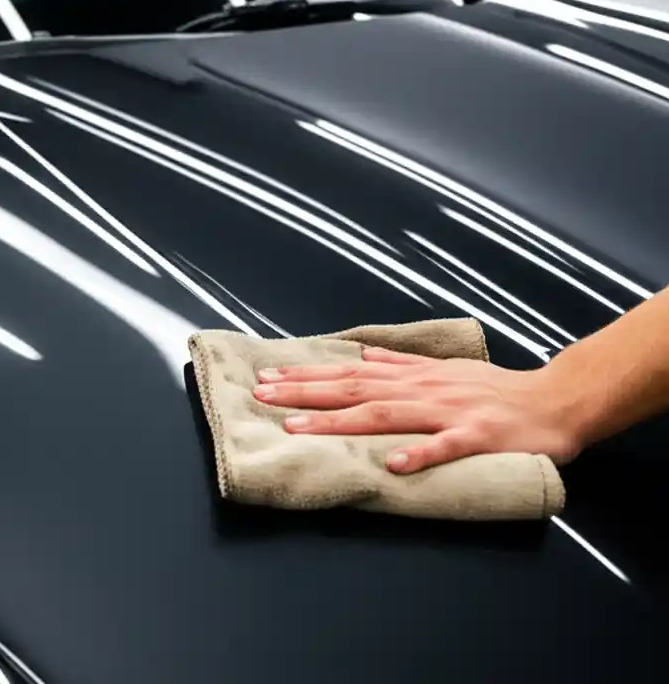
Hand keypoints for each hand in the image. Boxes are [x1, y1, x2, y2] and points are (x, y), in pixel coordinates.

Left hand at [251, 347, 585, 473]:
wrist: (555, 401)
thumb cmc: (495, 390)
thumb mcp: (443, 370)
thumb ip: (401, 364)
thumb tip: (361, 352)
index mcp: (413, 377)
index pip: (349, 373)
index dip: (306, 375)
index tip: (266, 377)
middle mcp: (423, 389)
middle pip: (355, 390)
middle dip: (305, 393)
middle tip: (261, 395)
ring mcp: (449, 412)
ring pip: (386, 415)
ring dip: (340, 421)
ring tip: (298, 428)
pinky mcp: (478, 436)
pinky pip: (446, 447)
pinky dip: (418, 454)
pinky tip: (391, 464)